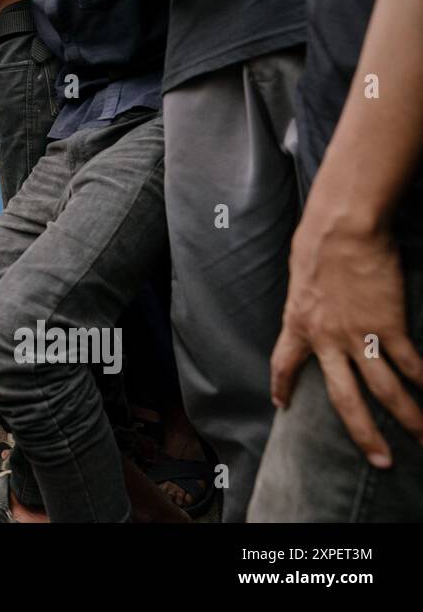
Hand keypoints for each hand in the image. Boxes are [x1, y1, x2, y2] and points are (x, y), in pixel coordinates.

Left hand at [270, 193, 422, 467]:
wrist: (342, 230)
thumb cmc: (318, 242)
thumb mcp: (300, 277)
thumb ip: (307, 300)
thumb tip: (314, 303)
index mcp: (297, 325)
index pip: (282, 364)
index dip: (281, 386)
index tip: (282, 405)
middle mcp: (326, 340)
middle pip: (346, 401)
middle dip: (364, 434)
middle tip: (381, 460)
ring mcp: (359, 337)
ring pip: (387, 391)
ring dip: (411, 419)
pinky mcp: (388, 326)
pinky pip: (411, 364)